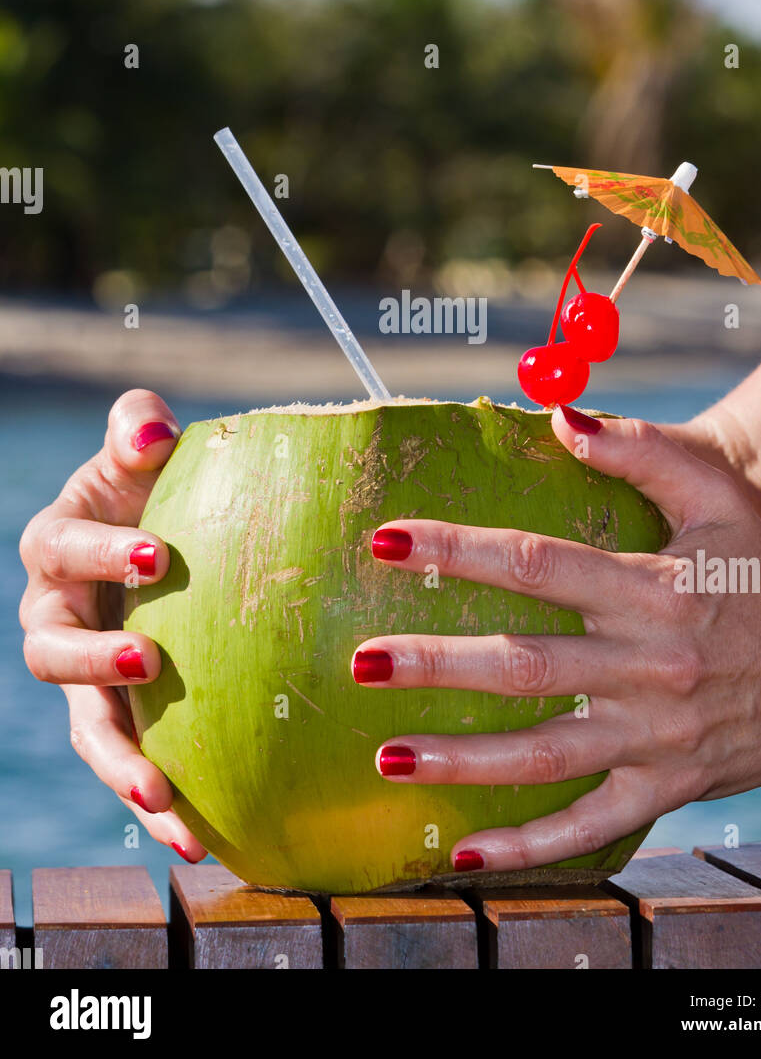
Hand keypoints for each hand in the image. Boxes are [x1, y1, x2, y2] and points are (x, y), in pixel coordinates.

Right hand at [18, 388, 206, 862]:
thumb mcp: (142, 450)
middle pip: (49, 650)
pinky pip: (129, 763)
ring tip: (166, 798)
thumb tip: (155, 432)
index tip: (158, 553)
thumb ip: (137, 429)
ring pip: (84, 727)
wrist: (173, 538)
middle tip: (150, 662)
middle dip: (93, 661)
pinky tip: (202, 839)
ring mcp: (85, 675)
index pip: (61, 545)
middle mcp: (56, 614)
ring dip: (119, 763)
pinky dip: (157, 801)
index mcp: (57, 545)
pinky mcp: (120, 717)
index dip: (100, 549)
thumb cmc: (154, 487)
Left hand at [354, 405, 760, 872]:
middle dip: (438, 664)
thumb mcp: (715, 499)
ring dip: (463, 759)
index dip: (457, 550)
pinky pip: (592, 823)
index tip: (387, 541)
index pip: (536, 563)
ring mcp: (657, 735)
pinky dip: (530, 845)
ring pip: (546, 754)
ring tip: (387, 756)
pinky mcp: (669, 786)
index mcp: (651, 589)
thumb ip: (638, 454)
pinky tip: (465, 850)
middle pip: (527, 666)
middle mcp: (648, 664)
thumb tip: (560, 415)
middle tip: (362, 662)